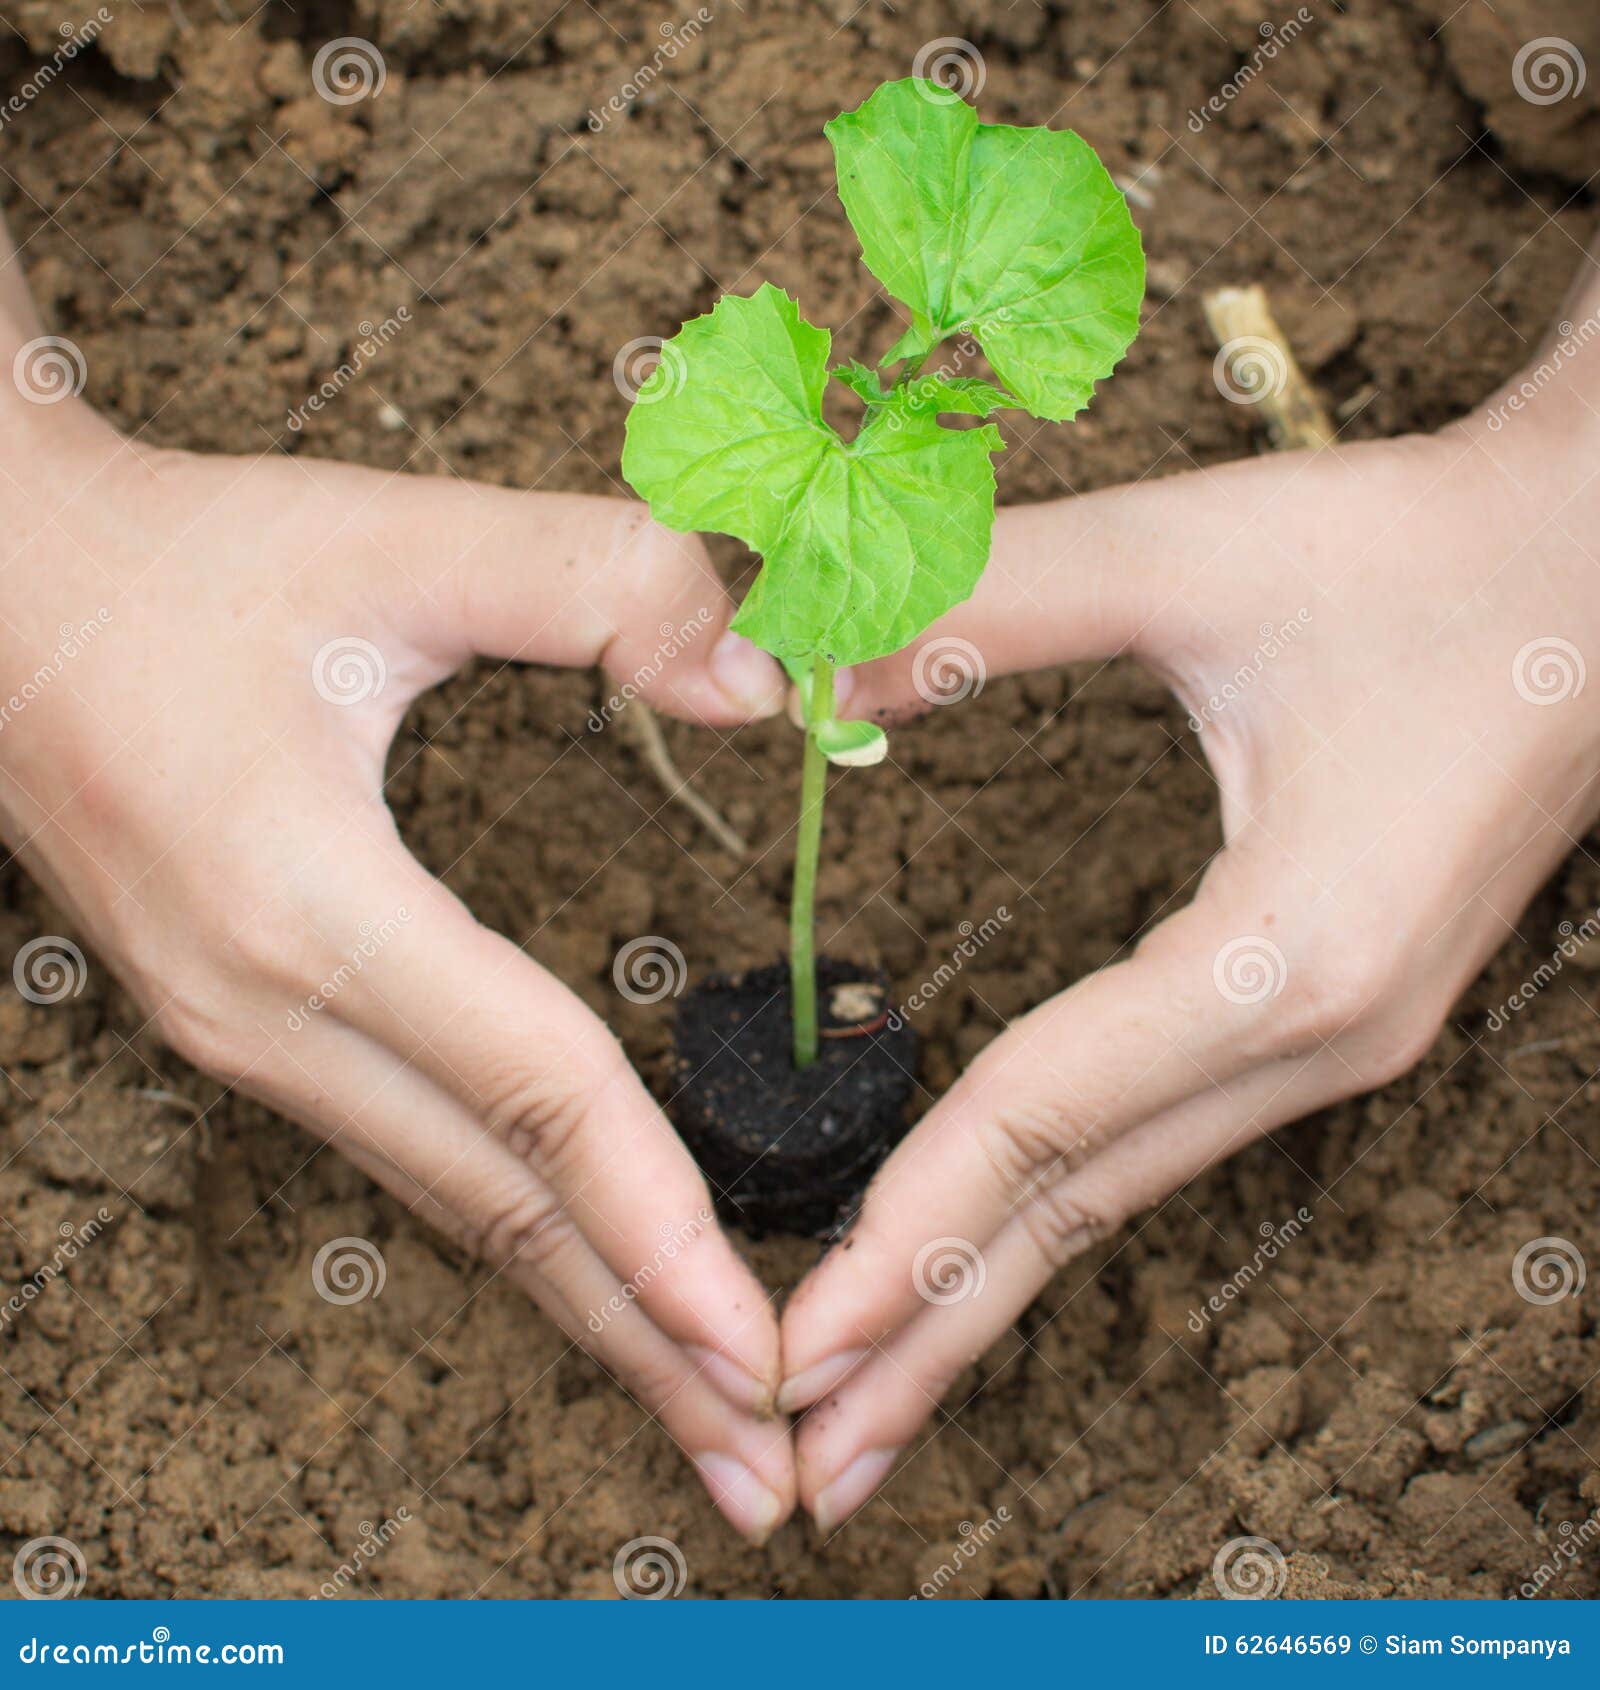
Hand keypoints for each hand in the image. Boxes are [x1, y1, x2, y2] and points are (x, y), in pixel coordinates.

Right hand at [0, 394, 796, 1540]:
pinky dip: (519, 1235)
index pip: (528, 1087)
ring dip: (588, 1310)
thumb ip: (589, 580)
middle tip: (772, 1472)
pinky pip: (411, 1157)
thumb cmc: (183, 566)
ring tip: (704, 1411)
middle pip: (497, 1207)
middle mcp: (267, 1008)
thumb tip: (760, 672)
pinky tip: (588, 1275)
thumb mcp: (390, 541)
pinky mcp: (250, 1027)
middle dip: (642, 1339)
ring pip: (454, 1204)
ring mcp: (247, 1037)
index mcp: (303, 900)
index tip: (757, 1340)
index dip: (656, 1215)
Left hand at [778, 382, 1599, 1529]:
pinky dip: (1057, 1204)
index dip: (911, 1225)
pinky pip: (1163, 1135)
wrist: (1595, 567)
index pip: (1047, 1114)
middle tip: (808, 1457)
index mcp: (1289, 950)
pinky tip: (997, 1239)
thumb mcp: (1192, 554)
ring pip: (1123, 1189)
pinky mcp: (1332, 1010)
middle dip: (936, 1333)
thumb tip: (805, 661)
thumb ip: (991, 606)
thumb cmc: (1418, 558)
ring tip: (877, 1392)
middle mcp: (1319, 1032)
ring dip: (991, 1289)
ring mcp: (1339, 1038)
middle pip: (1082, 1207)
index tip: (797, 1340)